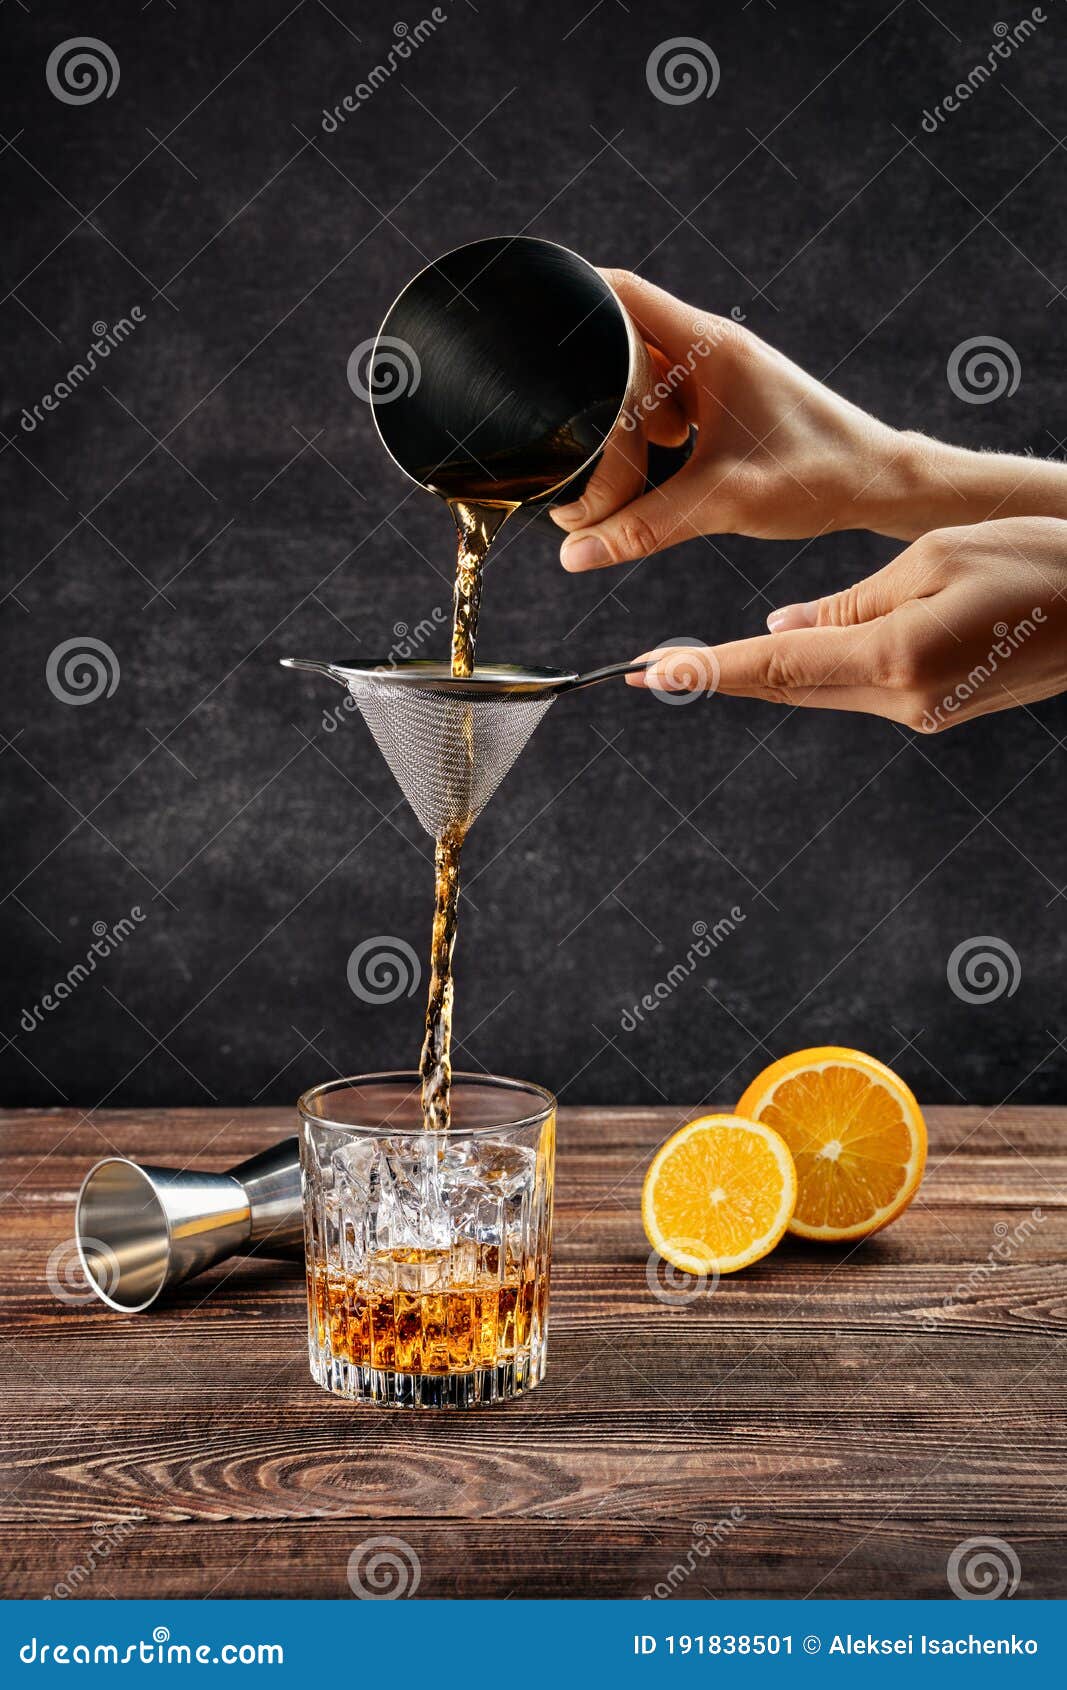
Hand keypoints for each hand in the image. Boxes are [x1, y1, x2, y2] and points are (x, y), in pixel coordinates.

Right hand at [552, 271, 1066, 568]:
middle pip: (616, 342)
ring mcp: (714, 375)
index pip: (616, 291)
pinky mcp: (721, 404)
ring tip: (605, 466)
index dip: (568, 299)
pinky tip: (646, 474)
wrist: (879, 484)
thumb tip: (576, 553)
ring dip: (613, 418)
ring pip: (637, 380)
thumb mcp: (724, 502)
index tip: (528, 332)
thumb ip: (645, 527)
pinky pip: (661, 407)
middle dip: (584, 386)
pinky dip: (642, 435)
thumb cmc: (821, 475)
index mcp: (706, 346)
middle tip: (563, 437)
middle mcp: (706, 349)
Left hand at [626, 518, 1066, 732]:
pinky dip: (812, 673)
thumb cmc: (1041, 564)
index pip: (774, 667)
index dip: (703, 670)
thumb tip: (781, 633)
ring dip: (761, 677)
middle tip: (646, 671)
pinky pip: (855, 690)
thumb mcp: (936, 559)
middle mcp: (902, 701)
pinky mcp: (936, 710)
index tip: (644, 674)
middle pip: (786, 688)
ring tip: (691, 663)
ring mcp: (921, 714)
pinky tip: (781, 657)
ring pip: (817, 691)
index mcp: (896, 657)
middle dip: (716, 678)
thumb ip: (851, 603)